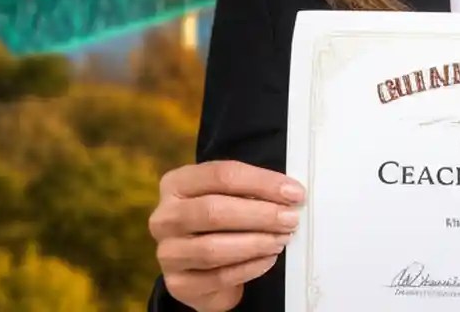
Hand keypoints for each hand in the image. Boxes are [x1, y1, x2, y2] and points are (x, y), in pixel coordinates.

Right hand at [149, 160, 306, 311]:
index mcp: (177, 184)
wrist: (200, 266)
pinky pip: (218, 277)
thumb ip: (253, 190)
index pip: (221, 175)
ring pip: (213, 248)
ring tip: (281, 239)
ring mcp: (168, 252)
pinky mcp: (179, 283)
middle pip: (214, 210)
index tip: (294, 192)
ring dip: (256, 243)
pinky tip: (268, 259)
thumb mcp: (230, 197)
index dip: (262, 183)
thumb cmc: (220, 222)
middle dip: (261, 214)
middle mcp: (165, 217)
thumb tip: (291, 194)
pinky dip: (249, 267)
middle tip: (290, 219)